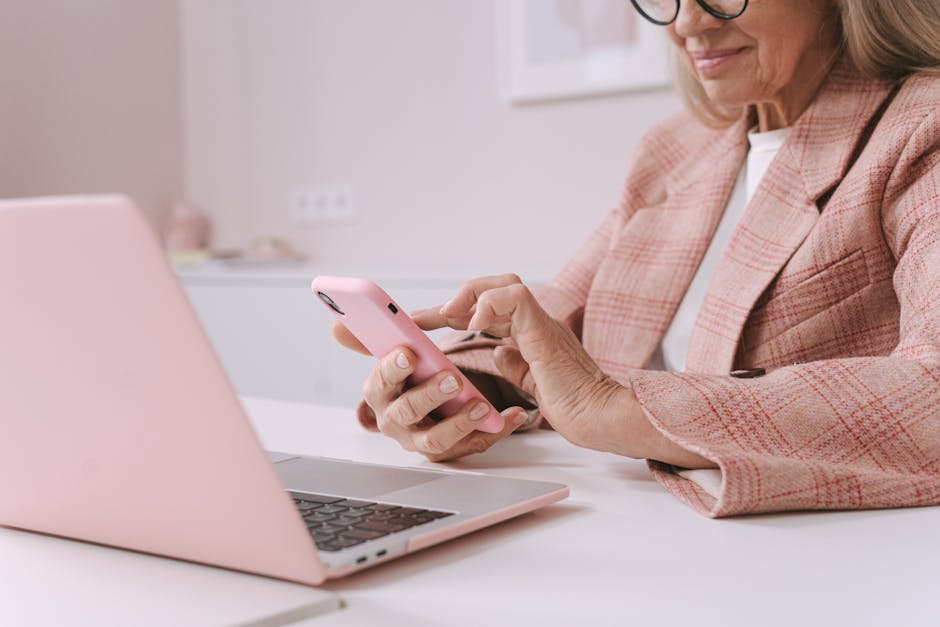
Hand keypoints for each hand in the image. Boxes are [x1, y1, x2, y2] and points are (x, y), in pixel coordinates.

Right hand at [358, 345, 528, 461]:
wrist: (432, 406)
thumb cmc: (412, 377)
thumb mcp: (392, 359)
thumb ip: (369, 340)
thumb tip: (337, 327)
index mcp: (380, 393)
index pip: (380, 382)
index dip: (392, 369)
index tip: (408, 353)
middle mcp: (397, 420)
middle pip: (408, 412)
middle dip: (429, 394)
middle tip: (452, 377)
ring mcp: (423, 439)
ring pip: (436, 440)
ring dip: (459, 422)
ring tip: (481, 405)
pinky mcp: (452, 450)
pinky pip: (473, 445)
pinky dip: (496, 431)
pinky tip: (513, 415)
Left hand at [421, 274, 713, 467]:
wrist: (599, 418)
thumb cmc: (575, 406)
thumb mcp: (532, 384)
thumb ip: (516, 365)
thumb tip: (498, 353)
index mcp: (530, 334)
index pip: (487, 311)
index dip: (452, 313)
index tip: (420, 324)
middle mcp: (536, 323)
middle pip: (493, 287)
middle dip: (455, 299)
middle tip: (422, 319)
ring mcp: (541, 324)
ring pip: (505, 283)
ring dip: (470, 295)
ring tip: (448, 315)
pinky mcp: (543, 330)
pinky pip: (516, 296)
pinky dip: (490, 303)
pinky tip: (473, 324)